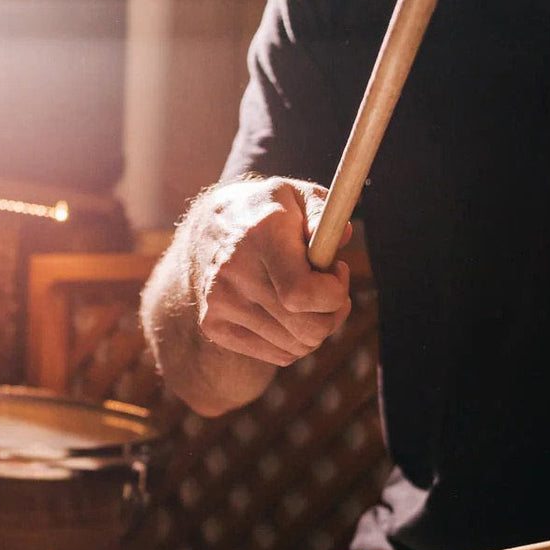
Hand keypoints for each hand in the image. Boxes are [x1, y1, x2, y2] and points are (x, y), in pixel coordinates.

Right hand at [188, 177, 351, 368]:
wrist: (206, 229)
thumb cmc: (266, 212)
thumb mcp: (296, 195)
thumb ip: (324, 211)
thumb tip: (343, 237)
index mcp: (261, 234)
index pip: (302, 294)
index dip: (333, 293)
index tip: (337, 271)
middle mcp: (234, 273)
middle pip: (305, 328)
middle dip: (333, 315)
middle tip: (331, 292)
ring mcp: (219, 304)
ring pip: (296, 347)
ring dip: (315, 329)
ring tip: (309, 300)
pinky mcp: (214, 326)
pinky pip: (278, 355)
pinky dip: (295, 341)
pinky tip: (289, 314)